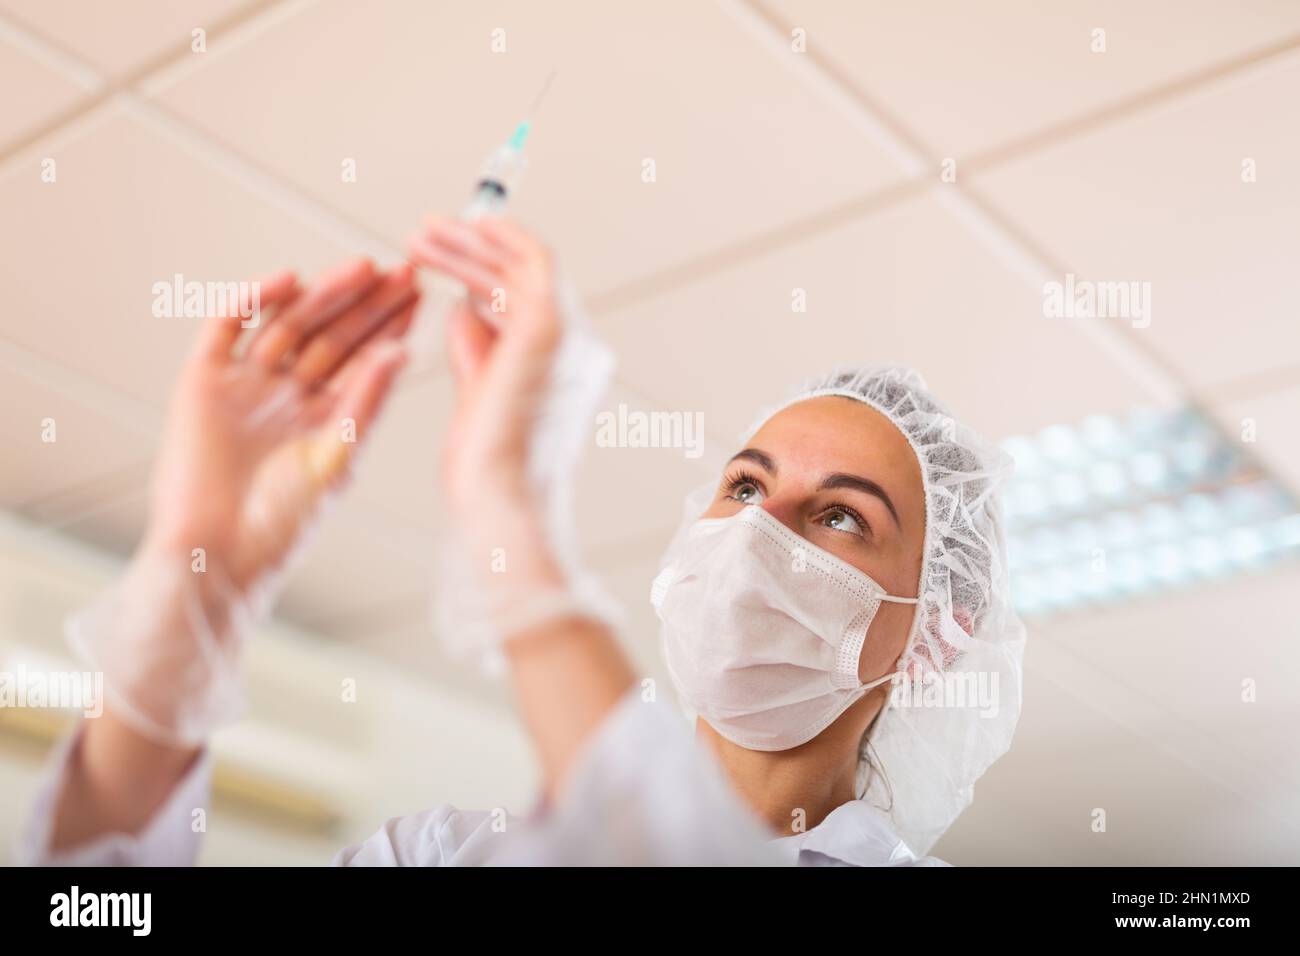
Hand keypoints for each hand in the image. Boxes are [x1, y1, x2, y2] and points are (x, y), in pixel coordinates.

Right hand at [142, 258, 417, 591]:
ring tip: (363, 269)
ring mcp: (246, 385)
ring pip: (287, 324)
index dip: (390, 326)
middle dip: (366, 303)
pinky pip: (226, 329)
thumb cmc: (282, 523)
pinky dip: (251, 301)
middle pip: (330, 335)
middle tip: (401, 271)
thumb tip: (400, 352)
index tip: (420, 295)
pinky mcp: (203, 381)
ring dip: (322, 295)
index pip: (363, 358)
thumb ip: (365, 402)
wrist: (216, 552)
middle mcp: (287, 396)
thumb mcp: (338, 457)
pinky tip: (289, 280)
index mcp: (325, 417)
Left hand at [406, 217, 561, 509]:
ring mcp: (562, 333)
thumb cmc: (485, 459)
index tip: (442, 253)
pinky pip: (529, 263)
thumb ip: (477, 344)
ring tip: (425, 231)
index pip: (517, 299)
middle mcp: (567, 344)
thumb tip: (465, 304)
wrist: (494, 486)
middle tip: (427, 232)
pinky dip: (500, 239)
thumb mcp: (476, 387)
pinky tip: (466, 229)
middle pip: (520, 275)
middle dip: (469, 248)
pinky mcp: (547, 325)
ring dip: (471, 240)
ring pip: (521, 264)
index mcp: (552, 363)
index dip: (479, 269)